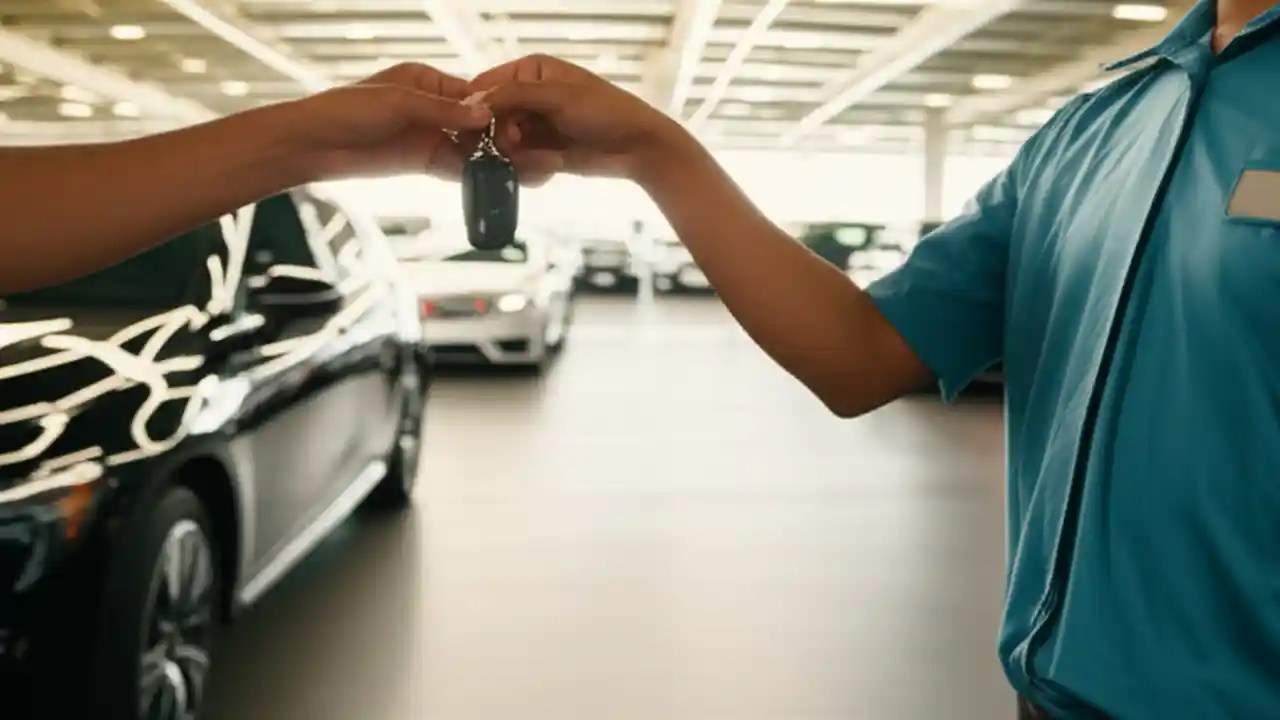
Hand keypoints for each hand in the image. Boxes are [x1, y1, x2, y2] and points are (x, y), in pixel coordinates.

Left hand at [289, 63, 491, 180]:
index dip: (491, 110)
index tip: (510, 125)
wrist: (315, 145)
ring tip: (507, 168)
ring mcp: (428, 136)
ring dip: (485, 157)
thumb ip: (441, 111)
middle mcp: (432, 108)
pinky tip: (486, 180)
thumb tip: (482, 116)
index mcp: (426, 81)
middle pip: (474, 123)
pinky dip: (469, 174)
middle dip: (492, 136)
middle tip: (512, 150)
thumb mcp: (398, 102)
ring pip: (467, 147)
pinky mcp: (422, 162)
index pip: (470, 95)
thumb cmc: (347, 110)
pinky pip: (453, 167)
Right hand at [468, 55, 690, 185]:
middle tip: (520, 149)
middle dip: (504, 141)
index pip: (484, 87)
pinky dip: (532, 170)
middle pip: (487, 123)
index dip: (477, 110)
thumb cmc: (604, 112)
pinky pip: (518, 165)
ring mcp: (532, 127)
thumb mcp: (559, 97)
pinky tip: (553, 169)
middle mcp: (526, 97)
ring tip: (550, 161)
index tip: (482, 130)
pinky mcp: (540, 153)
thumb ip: (515, 96)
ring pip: (501, 148)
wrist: (637, 147)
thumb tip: (473, 102)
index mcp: (528, 72)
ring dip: (522, 159)